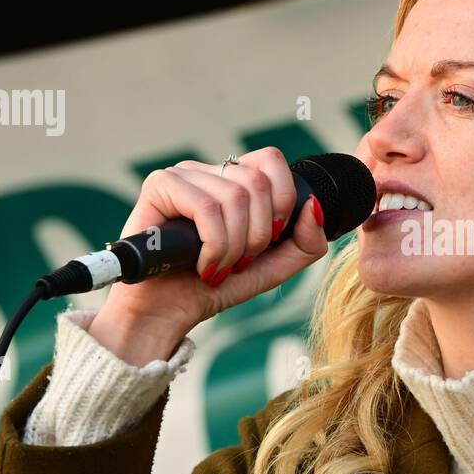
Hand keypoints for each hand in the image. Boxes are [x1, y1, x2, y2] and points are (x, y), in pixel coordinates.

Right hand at [87, 148, 328, 365]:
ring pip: (234, 196)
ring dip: (233, 246)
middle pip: (257, 182)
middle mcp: (207, 171)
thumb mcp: (274, 267)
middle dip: (257, 235)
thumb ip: (305, 242)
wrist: (168, 313)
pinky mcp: (159, 186)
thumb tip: (314, 205)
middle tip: (239, 262)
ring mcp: (182, 175)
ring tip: (218, 268)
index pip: (270, 160)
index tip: (268, 240)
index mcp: (233, 180)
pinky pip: (206, 208)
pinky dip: (213, 246)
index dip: (281, 202)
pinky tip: (203, 266)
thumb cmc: (215, 286)